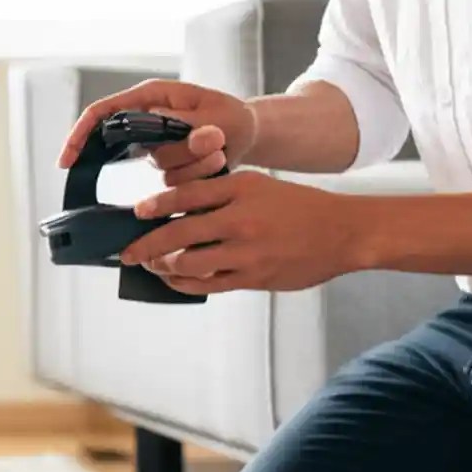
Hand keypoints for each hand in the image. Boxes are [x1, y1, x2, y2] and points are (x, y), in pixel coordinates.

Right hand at [58, 79, 258, 184]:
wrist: (249, 134)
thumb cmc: (232, 116)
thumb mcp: (214, 116)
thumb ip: (192, 128)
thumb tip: (179, 131)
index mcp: (151, 96)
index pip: (101, 113)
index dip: (79, 136)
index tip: (67, 162)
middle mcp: (149, 120)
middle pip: (134, 147)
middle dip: (173, 156)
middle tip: (210, 148)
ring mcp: (157, 145)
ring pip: (160, 169)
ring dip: (193, 166)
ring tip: (222, 150)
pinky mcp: (168, 165)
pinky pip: (173, 182)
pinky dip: (199, 176)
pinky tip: (218, 161)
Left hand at [124, 171, 364, 294]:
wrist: (344, 232)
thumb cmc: (299, 208)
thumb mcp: (261, 187)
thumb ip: (223, 196)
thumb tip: (178, 211)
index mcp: (241, 188)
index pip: (187, 194)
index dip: (157, 205)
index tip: (138, 212)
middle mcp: (241, 218)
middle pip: (179, 232)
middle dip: (145, 245)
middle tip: (126, 253)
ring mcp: (246, 250)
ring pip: (188, 263)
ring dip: (163, 267)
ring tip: (151, 266)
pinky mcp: (253, 276)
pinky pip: (208, 284)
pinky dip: (184, 283)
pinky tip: (173, 280)